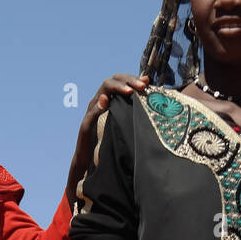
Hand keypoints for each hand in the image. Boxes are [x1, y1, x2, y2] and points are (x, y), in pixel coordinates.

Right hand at [66, 73, 148, 206]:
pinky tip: (106, 101)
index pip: (122, 82)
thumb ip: (134, 115)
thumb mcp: (124, 126)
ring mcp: (92, 111)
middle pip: (113, 81)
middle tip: (141, 85)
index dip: (133, 79)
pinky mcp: (86, 125)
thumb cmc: (110, 143)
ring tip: (128, 90)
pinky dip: (98, 105)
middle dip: (128, 81)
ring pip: (103, 91)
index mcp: (111, 100)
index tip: (147, 82)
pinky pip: (91, 113)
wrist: (90, 160)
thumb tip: (154, 108)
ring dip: (116, 88)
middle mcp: (100, 102)